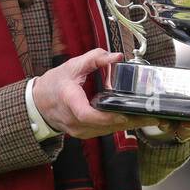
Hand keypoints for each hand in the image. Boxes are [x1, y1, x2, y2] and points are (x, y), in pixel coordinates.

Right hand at [32, 50, 158, 139]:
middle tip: (151, 115)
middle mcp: (73, 120)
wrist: (38, 103)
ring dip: (127, 124)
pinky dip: (118, 125)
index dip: (106, 116)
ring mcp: (78, 130)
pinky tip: (134, 119)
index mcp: (69, 101)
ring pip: (107, 131)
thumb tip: (117, 56)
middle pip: (103, 125)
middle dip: (129, 120)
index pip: (86, 114)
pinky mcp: (84, 133)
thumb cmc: (54, 84)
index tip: (122, 113)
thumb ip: (95, 58)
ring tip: (149, 117)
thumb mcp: (73, 66)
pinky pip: (104, 131)